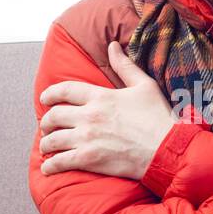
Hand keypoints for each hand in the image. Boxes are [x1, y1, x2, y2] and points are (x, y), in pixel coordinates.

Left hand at [38, 41, 177, 179]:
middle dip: (46, 121)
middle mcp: (90, 116)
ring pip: (53, 140)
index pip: (65, 90)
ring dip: (46, 143)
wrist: (167, 149)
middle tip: (46, 126)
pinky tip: (48, 168)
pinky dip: (50, 165)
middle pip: (54, 116)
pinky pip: (60, 161)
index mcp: (101, 96)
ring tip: (46, 147)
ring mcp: (88, 138)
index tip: (44, 99)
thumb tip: (112, 46)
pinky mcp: (90, 159)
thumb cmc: (159, 118)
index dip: (50, 94)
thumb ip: (125, 66)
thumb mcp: (145, 86)